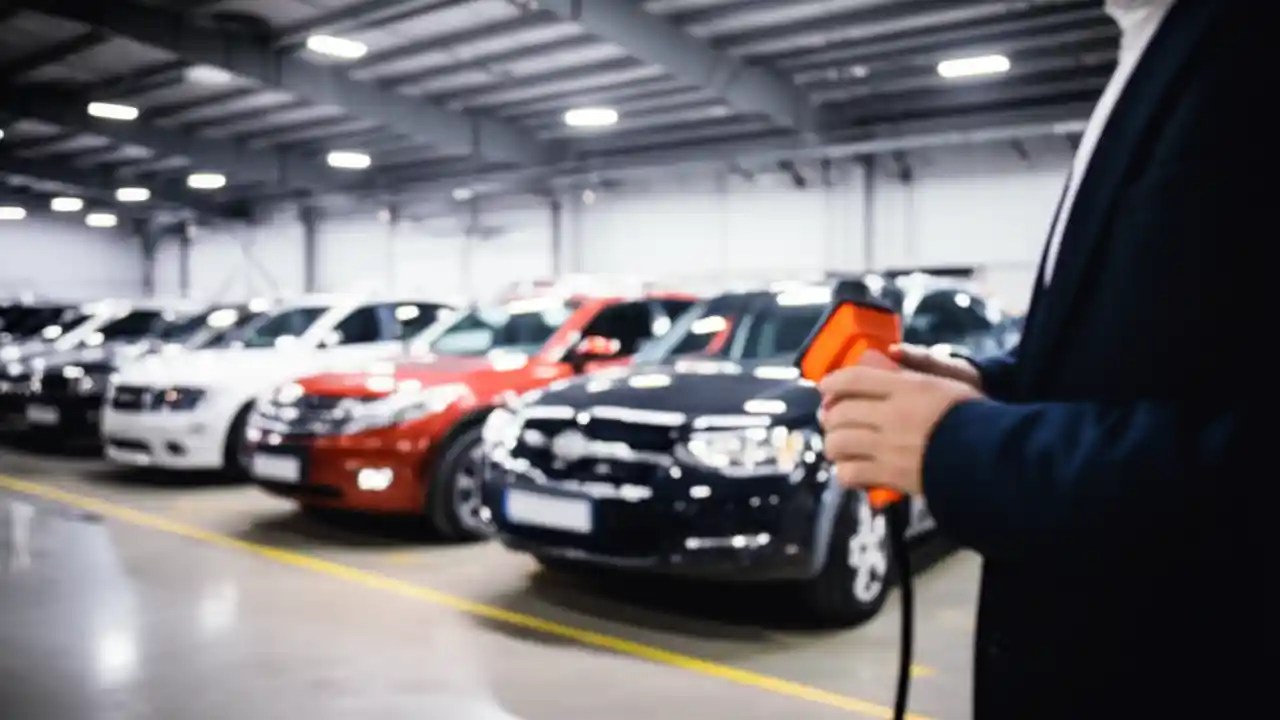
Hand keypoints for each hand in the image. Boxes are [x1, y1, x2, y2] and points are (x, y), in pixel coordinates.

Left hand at [818, 352, 982, 495]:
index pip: (853, 379)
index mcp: (906, 388)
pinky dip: (846, 471)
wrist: (993, 456)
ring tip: (838, 445)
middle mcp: (892, 416)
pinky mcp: (891, 476)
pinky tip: (851, 469)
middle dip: (828, 415)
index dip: (832, 383)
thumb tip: (893, 351)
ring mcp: (888, 447)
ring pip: (838, 443)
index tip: (825, 386)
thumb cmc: (974, 414)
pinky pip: (850, 473)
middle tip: (829, 418)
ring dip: (833, 444)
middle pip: (839, 412)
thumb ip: (920, 364)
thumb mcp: (950, 379)